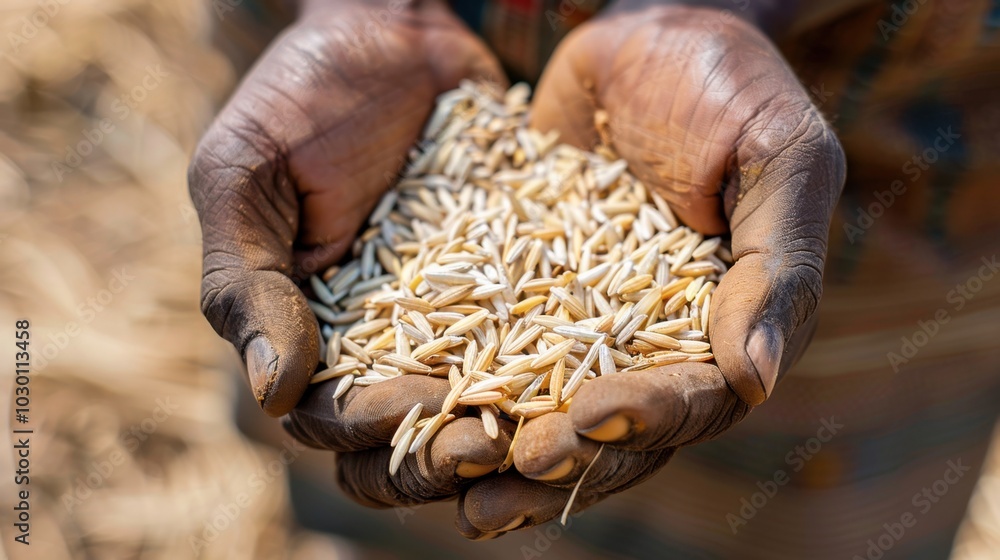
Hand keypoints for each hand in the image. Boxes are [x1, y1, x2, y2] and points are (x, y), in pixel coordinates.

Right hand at [189, 0, 512, 505]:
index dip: (371, 428)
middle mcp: (381, 340)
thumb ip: (246, 283)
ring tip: (546, 429)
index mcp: (307, 332)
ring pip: (475, 410)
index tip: (420, 404)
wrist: (392, 29)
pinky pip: (539, 340)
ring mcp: (453, 317)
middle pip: (404, 439)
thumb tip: (272, 396)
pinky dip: (561, 369)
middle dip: (441, 456)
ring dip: (505, 434)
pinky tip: (592, 375)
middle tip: (490, 444)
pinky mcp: (512, 284)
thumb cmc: (300, 96)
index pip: (329, 418)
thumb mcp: (243, 178)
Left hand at [455, 4, 845, 535]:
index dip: (651, 418)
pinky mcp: (527, 292)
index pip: (698, 398)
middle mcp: (657, 341)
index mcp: (728, 327)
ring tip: (451, 470)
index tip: (596, 418)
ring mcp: (586, 323)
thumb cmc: (732, 87)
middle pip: (617, 426)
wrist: (648, 34)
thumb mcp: (780, 158)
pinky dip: (462, 381)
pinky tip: (418, 408)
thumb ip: (778, 266)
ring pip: (550, 407)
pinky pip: (493, 346)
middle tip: (517, 463)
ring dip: (505, 446)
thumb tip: (755, 379)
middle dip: (571, 452)